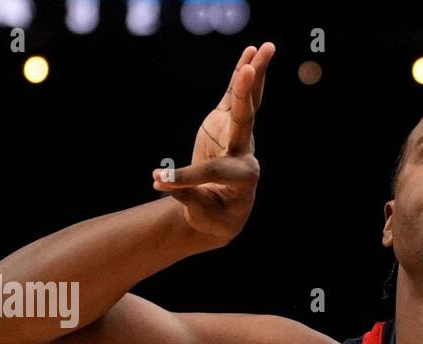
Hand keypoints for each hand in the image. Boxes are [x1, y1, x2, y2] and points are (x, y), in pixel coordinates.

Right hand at [152, 43, 275, 242]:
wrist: (224, 212)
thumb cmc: (213, 216)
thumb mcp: (202, 215)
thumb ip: (185, 196)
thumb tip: (159, 181)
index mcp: (243, 178)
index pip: (214, 170)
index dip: (185, 177)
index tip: (159, 182)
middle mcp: (245, 153)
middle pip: (244, 121)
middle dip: (243, 96)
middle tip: (247, 71)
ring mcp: (237, 136)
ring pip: (246, 102)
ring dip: (254, 74)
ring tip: (263, 48)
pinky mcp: (226, 125)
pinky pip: (233, 97)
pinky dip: (239, 76)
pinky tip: (250, 54)